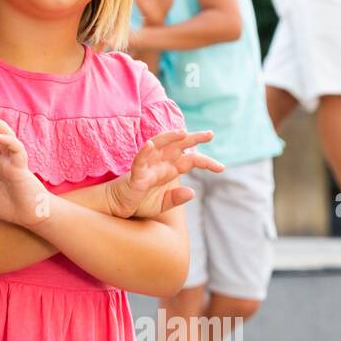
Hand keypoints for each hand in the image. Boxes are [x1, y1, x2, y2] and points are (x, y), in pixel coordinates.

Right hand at [107, 129, 223, 218]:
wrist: (119, 207)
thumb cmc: (139, 202)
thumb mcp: (162, 204)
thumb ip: (176, 199)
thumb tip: (192, 193)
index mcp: (169, 170)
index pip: (190, 160)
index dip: (206, 161)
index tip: (222, 168)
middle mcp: (160, 164)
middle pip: (178, 146)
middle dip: (194, 138)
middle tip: (211, 134)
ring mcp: (147, 167)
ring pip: (158, 146)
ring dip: (169, 137)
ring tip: (182, 132)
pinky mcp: (135, 174)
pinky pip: (140, 161)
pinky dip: (144, 152)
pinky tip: (151, 144)